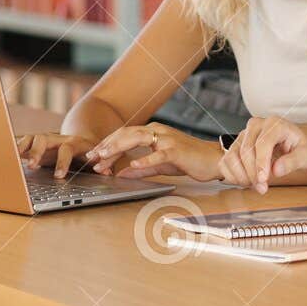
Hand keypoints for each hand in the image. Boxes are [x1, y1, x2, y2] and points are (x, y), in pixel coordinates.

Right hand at [15, 131, 97, 177]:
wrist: (82, 140)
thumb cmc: (88, 153)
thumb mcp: (96, 158)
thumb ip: (101, 166)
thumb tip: (107, 173)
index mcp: (74, 143)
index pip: (66, 149)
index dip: (62, 162)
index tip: (58, 176)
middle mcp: (58, 139)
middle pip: (44, 139)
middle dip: (37, 153)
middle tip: (32, 166)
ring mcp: (46, 140)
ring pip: (33, 138)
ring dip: (24, 148)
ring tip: (16, 159)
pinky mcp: (37, 145)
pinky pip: (25, 143)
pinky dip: (17, 148)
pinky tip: (9, 156)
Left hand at [88, 122, 222, 181]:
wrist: (214, 159)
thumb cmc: (189, 160)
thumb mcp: (161, 164)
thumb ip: (141, 169)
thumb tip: (122, 174)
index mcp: (153, 132)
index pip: (125, 134)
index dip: (107, 144)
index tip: (93, 155)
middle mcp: (158, 131)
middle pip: (126, 134)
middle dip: (107, 146)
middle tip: (92, 157)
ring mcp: (167, 139)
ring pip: (137, 139)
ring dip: (118, 148)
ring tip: (104, 157)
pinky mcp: (176, 151)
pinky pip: (158, 154)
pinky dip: (144, 160)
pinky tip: (133, 166)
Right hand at [219, 116, 306, 192]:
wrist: (296, 144)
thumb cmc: (301, 148)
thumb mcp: (305, 155)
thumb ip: (292, 162)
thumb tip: (276, 170)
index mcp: (274, 123)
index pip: (262, 143)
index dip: (261, 164)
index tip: (263, 181)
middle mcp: (256, 125)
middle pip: (246, 151)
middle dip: (252, 174)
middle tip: (262, 188)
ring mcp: (244, 134)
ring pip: (232, 156)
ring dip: (241, 176)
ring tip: (255, 185)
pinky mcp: (236, 145)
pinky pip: (225, 161)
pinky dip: (232, 175)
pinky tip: (245, 182)